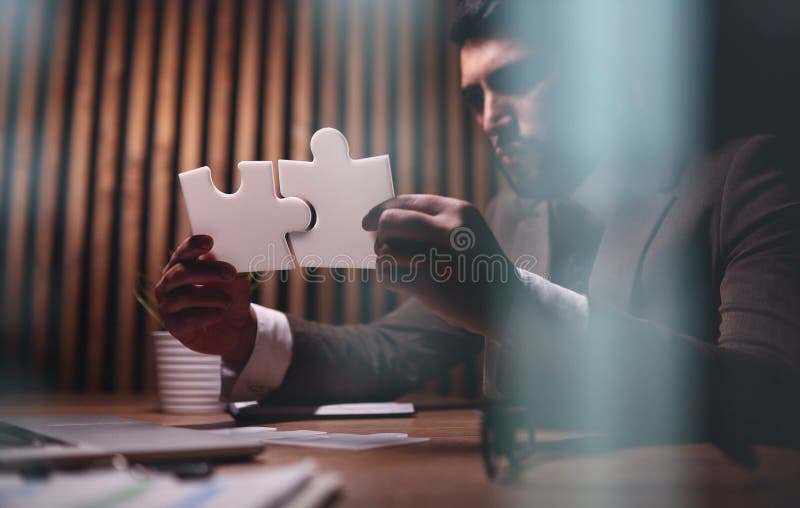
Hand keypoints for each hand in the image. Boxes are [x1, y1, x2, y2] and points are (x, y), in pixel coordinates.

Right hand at [155, 235, 255, 364]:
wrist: (234, 329)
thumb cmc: (231, 298)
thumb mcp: (235, 280)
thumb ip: (227, 266)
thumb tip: (218, 254)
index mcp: (182, 266)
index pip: (183, 253)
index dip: (193, 246)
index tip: (209, 242)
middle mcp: (169, 284)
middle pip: (181, 273)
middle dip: (207, 271)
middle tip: (230, 273)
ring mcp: (168, 305)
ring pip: (184, 297)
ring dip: (211, 297)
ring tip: (228, 301)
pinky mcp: (174, 326)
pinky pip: (187, 319)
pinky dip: (208, 315)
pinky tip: (219, 313)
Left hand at [363, 194, 521, 335]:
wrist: (506, 302)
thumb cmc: (476, 265)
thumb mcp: (463, 232)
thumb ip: (428, 223)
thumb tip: (378, 223)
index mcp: (457, 210)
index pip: (405, 201)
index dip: (380, 211)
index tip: (367, 222)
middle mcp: (450, 229)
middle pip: (389, 222)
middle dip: (380, 236)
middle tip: (384, 249)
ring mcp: (441, 256)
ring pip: (386, 250)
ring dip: (385, 261)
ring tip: (401, 270)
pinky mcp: (431, 284)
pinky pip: (389, 276)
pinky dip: (390, 279)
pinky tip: (405, 284)